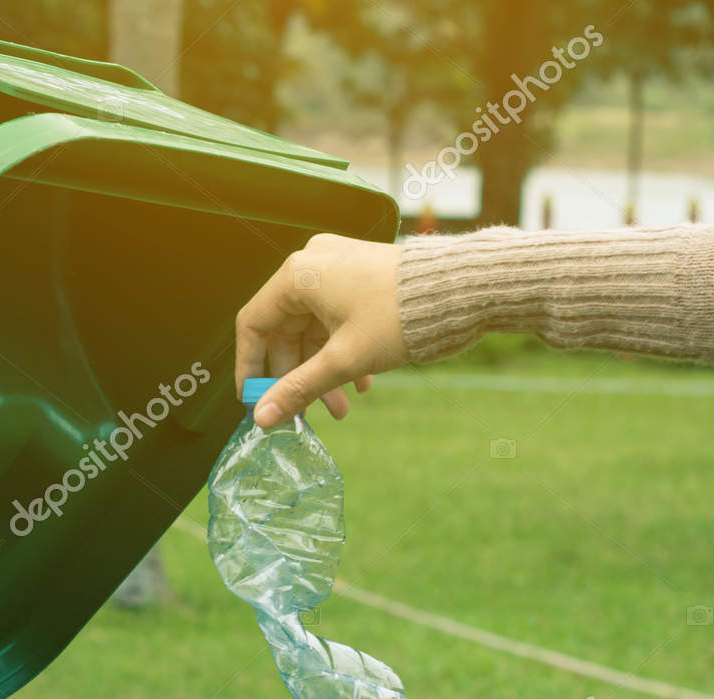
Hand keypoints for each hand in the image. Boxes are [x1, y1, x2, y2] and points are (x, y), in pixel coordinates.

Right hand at [235, 234, 405, 427]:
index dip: (250, 367)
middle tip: (308, 413)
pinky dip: (342, 352)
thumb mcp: (343, 360)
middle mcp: (312, 265)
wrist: (462, 287)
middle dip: (298, 376)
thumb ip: (297, 389)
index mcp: (298, 275)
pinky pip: (336, 319)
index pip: (253, 325)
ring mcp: (337, 267)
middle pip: (286, 331)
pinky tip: (361, 383)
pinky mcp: (359, 275)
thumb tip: (263, 418)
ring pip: (314, 329)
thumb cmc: (399, 314)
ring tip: (342, 407)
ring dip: (323, 370)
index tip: (254, 400)